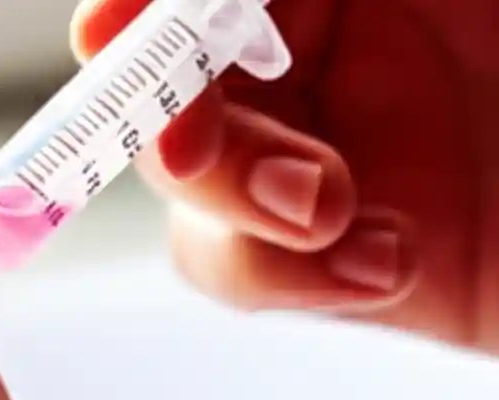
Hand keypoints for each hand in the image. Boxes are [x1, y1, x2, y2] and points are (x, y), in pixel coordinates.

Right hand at [73, 0, 498, 365]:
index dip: (156, 7)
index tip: (116, 25)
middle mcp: (344, 53)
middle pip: (182, 78)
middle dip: (171, 109)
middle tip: (185, 138)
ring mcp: (347, 160)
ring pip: (198, 185)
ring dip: (225, 197)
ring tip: (324, 207)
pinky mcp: (364, 264)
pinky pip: (257, 273)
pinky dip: (284, 275)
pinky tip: (382, 261)